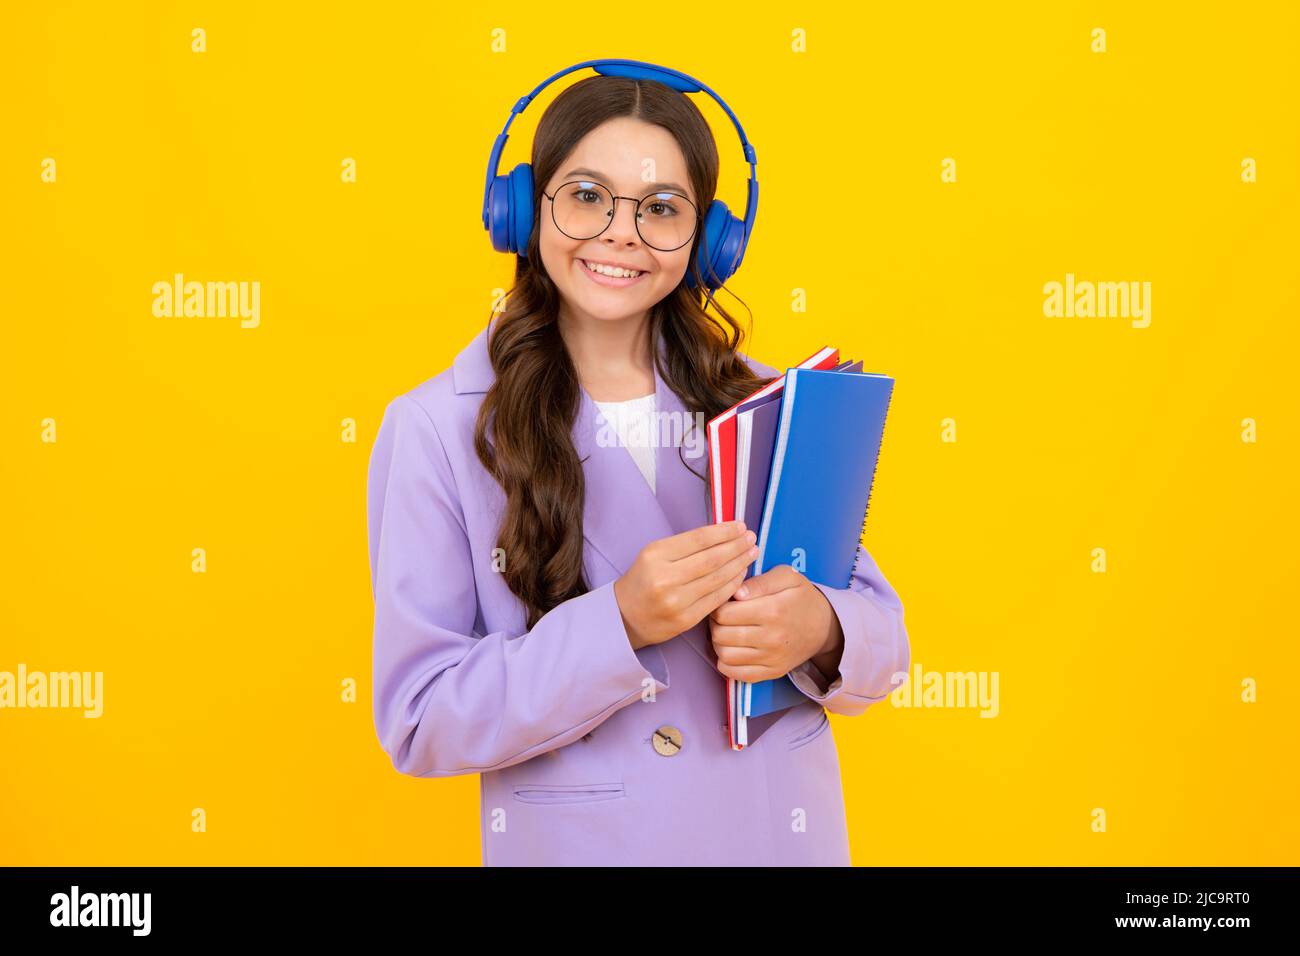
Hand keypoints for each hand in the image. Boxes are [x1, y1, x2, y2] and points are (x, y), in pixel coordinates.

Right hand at [613, 520, 757, 649]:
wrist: (624, 616)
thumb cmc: (643, 580)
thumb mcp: (654, 554)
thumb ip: (685, 545)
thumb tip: (723, 534)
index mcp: (656, 555)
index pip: (698, 539)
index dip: (724, 531)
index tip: (740, 526)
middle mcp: (665, 578)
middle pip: (712, 558)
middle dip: (737, 546)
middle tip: (752, 538)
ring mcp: (676, 601)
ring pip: (717, 579)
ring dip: (739, 564)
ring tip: (751, 553)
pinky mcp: (685, 620)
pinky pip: (717, 599)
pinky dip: (732, 584)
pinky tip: (741, 574)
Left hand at [708, 565, 843, 682]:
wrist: (824, 626)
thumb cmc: (801, 597)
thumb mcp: (786, 577)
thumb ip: (759, 581)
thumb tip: (736, 593)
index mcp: (773, 610)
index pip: (724, 613)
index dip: (718, 604)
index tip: (725, 601)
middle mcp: (772, 638)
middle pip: (721, 634)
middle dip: (715, 623)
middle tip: (723, 615)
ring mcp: (772, 659)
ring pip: (724, 655)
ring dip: (718, 643)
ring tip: (727, 631)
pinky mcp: (772, 673)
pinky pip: (736, 674)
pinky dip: (726, 662)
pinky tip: (733, 649)